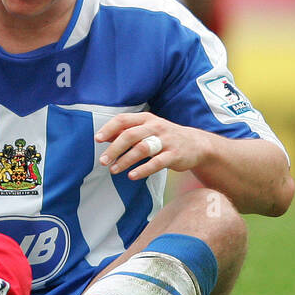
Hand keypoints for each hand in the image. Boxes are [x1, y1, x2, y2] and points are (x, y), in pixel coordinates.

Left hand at [95, 112, 211, 180]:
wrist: (196, 144)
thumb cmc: (164, 137)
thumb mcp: (147, 130)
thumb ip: (126, 132)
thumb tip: (103, 137)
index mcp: (146, 119)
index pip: (123, 120)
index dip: (109, 129)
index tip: (97, 139)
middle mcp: (156, 127)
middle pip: (130, 135)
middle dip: (114, 149)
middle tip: (102, 161)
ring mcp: (166, 141)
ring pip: (142, 149)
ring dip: (125, 160)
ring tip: (113, 170)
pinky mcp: (174, 155)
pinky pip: (156, 163)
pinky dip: (142, 170)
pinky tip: (131, 176)